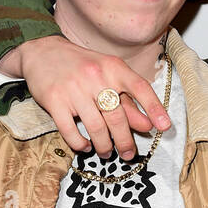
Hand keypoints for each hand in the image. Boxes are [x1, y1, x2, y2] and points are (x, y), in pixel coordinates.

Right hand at [1, 38, 170, 159]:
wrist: (42, 53)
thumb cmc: (81, 67)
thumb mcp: (107, 76)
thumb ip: (127, 101)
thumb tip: (148, 125)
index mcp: (113, 68)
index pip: (139, 88)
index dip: (154, 108)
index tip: (164, 127)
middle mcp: (95, 76)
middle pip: (117, 117)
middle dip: (125, 142)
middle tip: (128, 154)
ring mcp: (74, 89)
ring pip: (96, 128)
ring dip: (104, 146)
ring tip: (106, 152)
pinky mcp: (54, 100)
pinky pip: (70, 131)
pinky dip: (80, 144)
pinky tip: (85, 146)